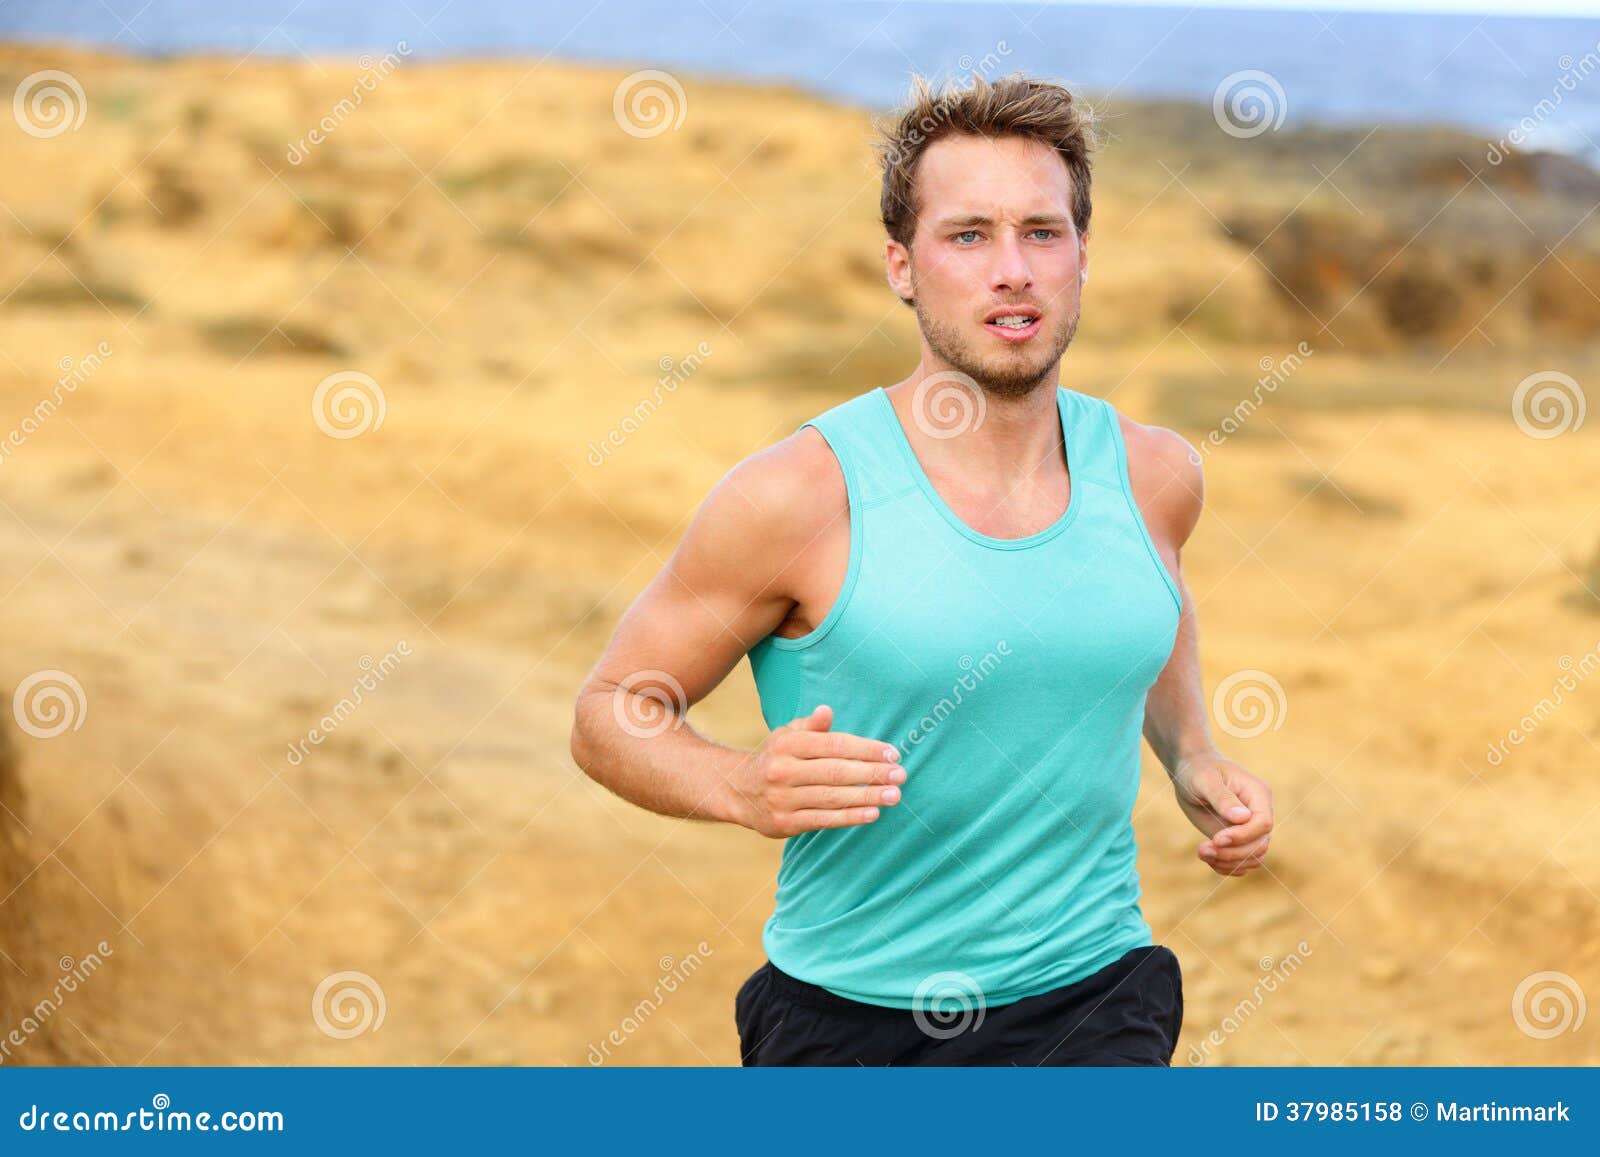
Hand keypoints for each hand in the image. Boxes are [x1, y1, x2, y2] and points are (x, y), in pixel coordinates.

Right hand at [726, 705, 905, 837]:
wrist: (736, 790)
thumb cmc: (775, 758)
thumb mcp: (787, 735)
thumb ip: (811, 726)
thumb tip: (827, 711)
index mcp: (788, 744)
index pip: (835, 745)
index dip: (866, 749)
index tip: (892, 753)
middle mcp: (783, 770)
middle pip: (836, 772)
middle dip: (872, 773)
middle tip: (900, 775)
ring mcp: (783, 798)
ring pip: (833, 797)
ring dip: (867, 797)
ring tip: (894, 795)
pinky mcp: (785, 823)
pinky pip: (823, 820)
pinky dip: (850, 817)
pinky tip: (873, 813)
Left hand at [1172, 751, 1273, 876]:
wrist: (1190, 773)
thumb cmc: (1198, 770)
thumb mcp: (1205, 780)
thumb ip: (1222, 798)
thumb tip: (1243, 818)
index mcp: (1258, 794)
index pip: (1263, 823)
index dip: (1243, 836)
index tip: (1217, 838)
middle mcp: (1258, 814)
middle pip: (1260, 845)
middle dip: (1232, 853)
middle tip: (1202, 849)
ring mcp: (1250, 828)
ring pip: (1253, 857)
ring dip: (1228, 862)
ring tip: (1201, 852)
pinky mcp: (1238, 840)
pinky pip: (1242, 862)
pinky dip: (1226, 866)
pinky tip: (1207, 858)